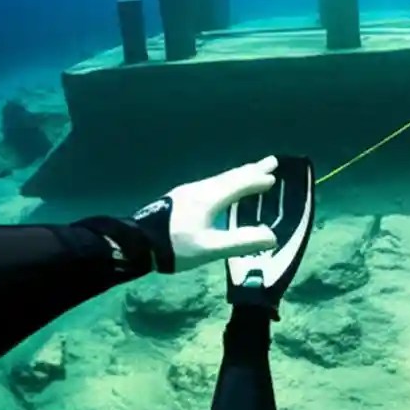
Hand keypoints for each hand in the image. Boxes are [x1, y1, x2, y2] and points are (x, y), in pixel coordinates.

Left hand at [130, 156, 280, 272]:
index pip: (239, 185)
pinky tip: (222, 188)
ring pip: (219, 179)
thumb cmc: (175, 246)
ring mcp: (187, 192)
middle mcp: (200, 190)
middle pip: (230, 177)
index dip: (256, 181)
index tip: (273, 176)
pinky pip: (210, 184)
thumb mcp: (210, 248)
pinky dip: (225, 182)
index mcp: (209, 199)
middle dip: (251, 170)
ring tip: (250, 172)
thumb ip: (242, 242)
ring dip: (238, 175)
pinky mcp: (179, 199)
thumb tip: (272, 236)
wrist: (136, 244)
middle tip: (271, 161)